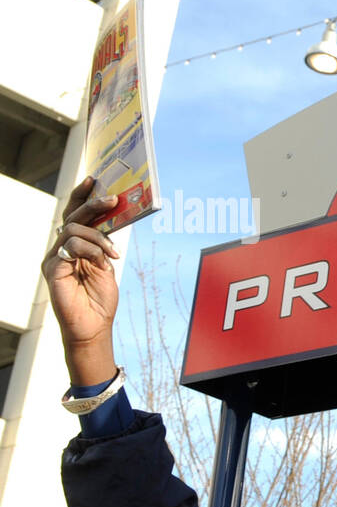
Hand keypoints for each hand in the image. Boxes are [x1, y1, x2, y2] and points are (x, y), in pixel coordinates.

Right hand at [42, 176, 120, 384]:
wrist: (93, 326)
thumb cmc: (99, 299)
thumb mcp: (107, 265)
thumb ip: (104, 244)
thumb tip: (112, 219)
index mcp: (74, 246)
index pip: (75, 215)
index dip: (82, 196)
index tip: (96, 180)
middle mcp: (61, 248)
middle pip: (72, 217)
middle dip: (93, 204)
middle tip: (112, 198)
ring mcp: (54, 257)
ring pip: (73, 230)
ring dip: (99, 238)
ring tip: (114, 254)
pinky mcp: (52, 268)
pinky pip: (70, 247)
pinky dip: (91, 251)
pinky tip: (104, 262)